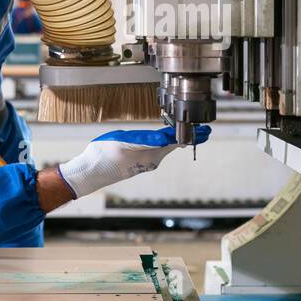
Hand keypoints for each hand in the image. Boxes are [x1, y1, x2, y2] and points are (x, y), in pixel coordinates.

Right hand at [56, 125, 211, 199]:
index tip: (202, 130)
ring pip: (169, 148)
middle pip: (175, 144)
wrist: (93, 171)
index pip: (172, 139)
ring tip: (196, 134)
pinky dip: (171, 144)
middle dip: (191, 138)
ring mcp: (148, 161)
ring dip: (182, 140)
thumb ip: (143, 139)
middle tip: (207, 131)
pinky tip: (174, 141)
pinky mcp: (143, 163)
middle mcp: (151, 157)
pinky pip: (160, 151)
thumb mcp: (122, 141)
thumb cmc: (103, 153)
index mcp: (147, 149)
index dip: (188, 133)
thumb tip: (163, 139)